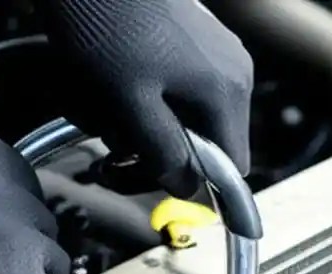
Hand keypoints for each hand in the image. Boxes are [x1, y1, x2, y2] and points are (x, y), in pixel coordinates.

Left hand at [40, 0, 253, 196]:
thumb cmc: (108, 27)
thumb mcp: (130, 104)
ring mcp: (213, 54)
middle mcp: (232, 73)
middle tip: (109, 148)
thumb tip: (184, 187)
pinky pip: (170, 90)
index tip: (143, 174)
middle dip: (152, 150)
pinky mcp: (190, 42)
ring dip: (138, 124)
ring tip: (99, 106)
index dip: (189, 181)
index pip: (231, 167)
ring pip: (180, 118)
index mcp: (227, 91)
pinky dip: (137, 98)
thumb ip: (162, 151)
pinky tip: (106, 86)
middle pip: (203, 144)